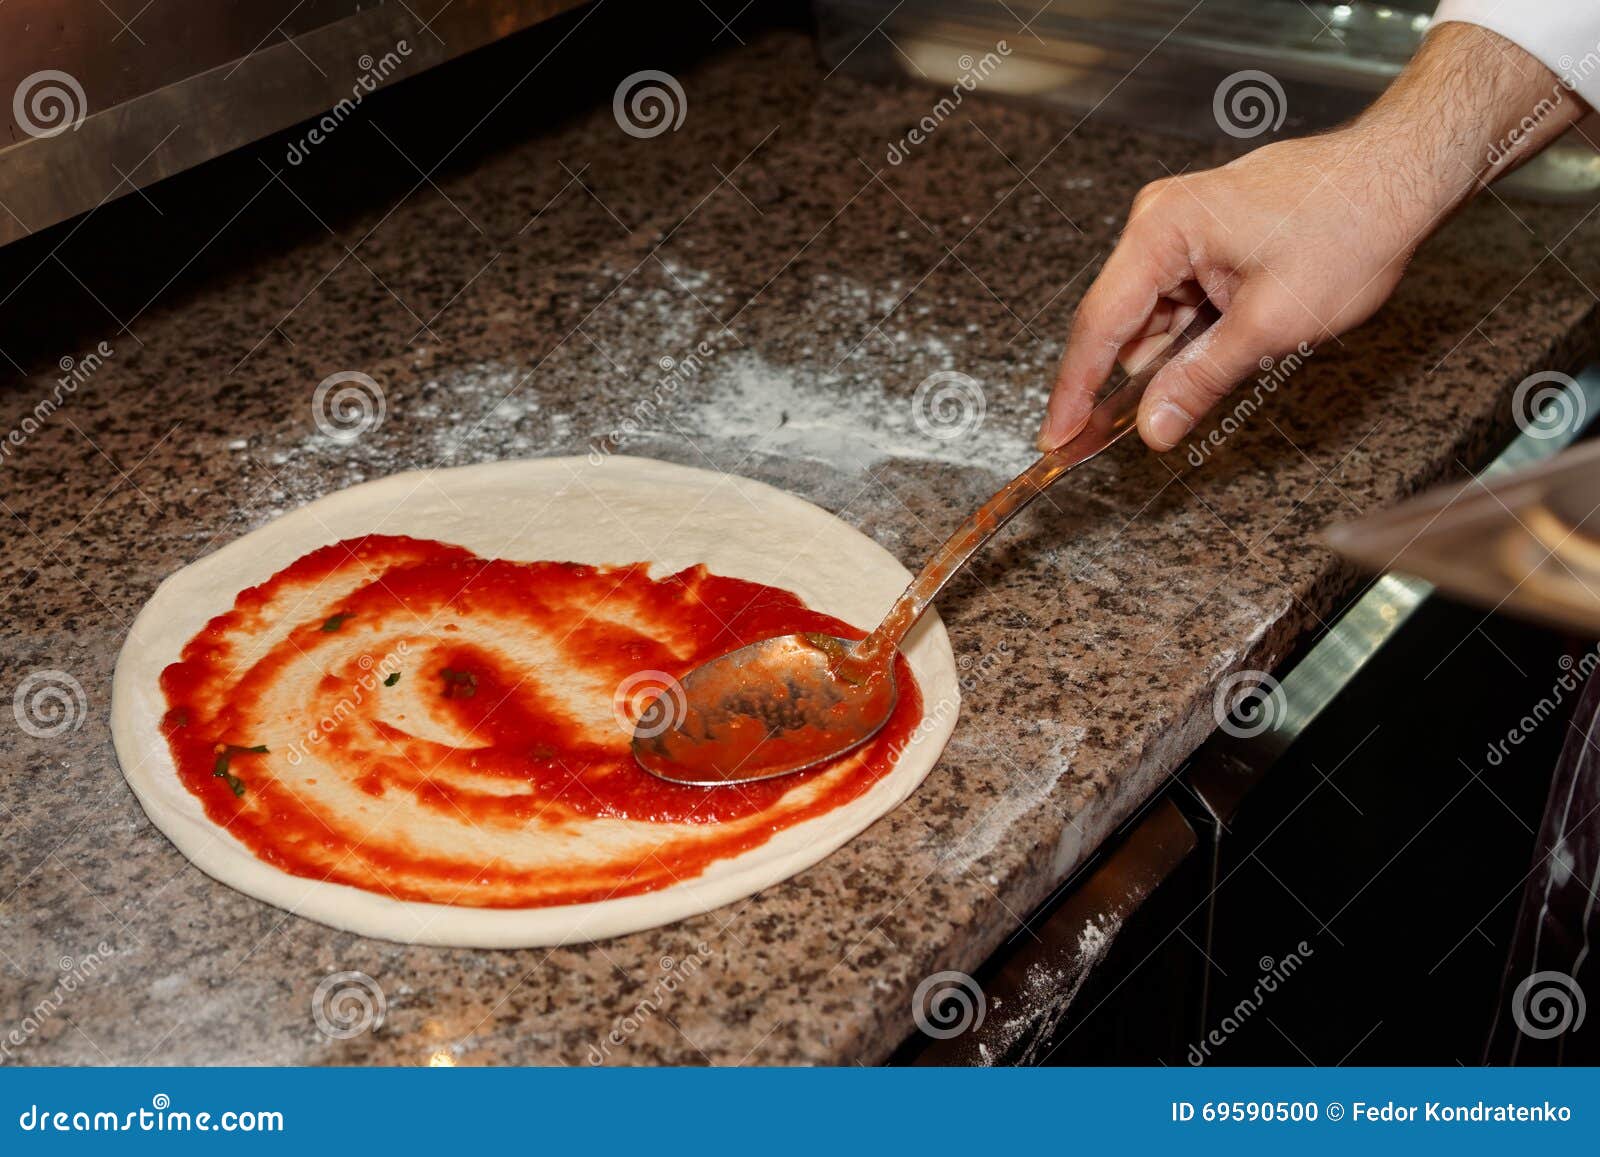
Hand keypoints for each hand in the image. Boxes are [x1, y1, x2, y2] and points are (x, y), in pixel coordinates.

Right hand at [1037, 129, 1417, 452]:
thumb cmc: (1351, 225)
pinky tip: (1231, 343)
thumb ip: (1202, 381)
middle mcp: (1159, 221)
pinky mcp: (1206, 237)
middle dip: (1134, 378)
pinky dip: (1198, 334)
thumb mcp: (1271, 325)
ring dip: (1178, 355)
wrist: (1403, 174)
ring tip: (1226, 361)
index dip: (1075, 392)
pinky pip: (1181, 301)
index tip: (1057, 439)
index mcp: (1161, 230)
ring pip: (1155, 318)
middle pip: (1123, 324)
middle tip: (1123, 435)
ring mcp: (1182, 226)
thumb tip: (1154, 428)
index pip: (1099, 325)